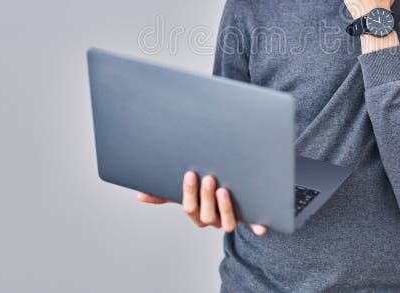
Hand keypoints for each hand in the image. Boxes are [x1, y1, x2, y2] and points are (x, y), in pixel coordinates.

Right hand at [136, 171, 267, 235]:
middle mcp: (213, 219)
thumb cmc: (206, 192)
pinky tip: (260, 226)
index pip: (189, 207)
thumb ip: (165, 192)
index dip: (189, 192)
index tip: (190, 174)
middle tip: (208, 177)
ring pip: (226, 223)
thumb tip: (140, 194)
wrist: (236, 197)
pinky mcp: (249, 220)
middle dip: (205, 197)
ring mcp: (230, 220)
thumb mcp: (188, 191)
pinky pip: (253, 226)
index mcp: (197, 212)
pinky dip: (257, 226)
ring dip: (225, 208)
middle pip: (206, 215)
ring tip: (224, 189)